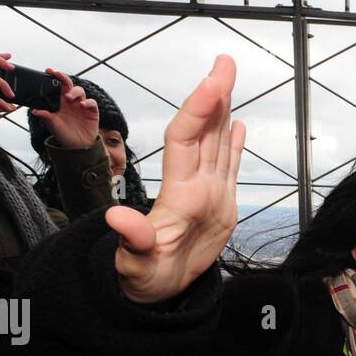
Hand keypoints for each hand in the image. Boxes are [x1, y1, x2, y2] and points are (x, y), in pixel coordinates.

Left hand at [31, 68, 99, 149]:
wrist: (77, 148)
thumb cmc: (63, 135)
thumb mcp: (52, 125)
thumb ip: (45, 116)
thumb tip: (34, 111)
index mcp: (59, 101)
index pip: (57, 85)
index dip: (54, 76)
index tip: (48, 70)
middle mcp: (70, 100)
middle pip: (68, 84)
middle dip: (63, 78)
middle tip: (57, 75)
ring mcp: (82, 105)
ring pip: (80, 91)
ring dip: (74, 92)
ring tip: (69, 98)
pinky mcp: (92, 111)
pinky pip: (91, 102)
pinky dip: (87, 102)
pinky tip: (82, 105)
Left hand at [108, 54, 244, 303]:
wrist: (153, 293)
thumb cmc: (142, 279)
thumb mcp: (136, 265)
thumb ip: (133, 242)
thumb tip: (118, 219)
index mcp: (179, 195)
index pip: (186, 141)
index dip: (198, 110)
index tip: (212, 82)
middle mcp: (193, 187)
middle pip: (202, 132)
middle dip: (213, 94)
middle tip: (224, 61)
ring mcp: (206, 195)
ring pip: (215, 143)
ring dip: (222, 110)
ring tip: (228, 78)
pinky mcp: (217, 208)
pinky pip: (226, 168)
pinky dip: (232, 145)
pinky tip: (237, 124)